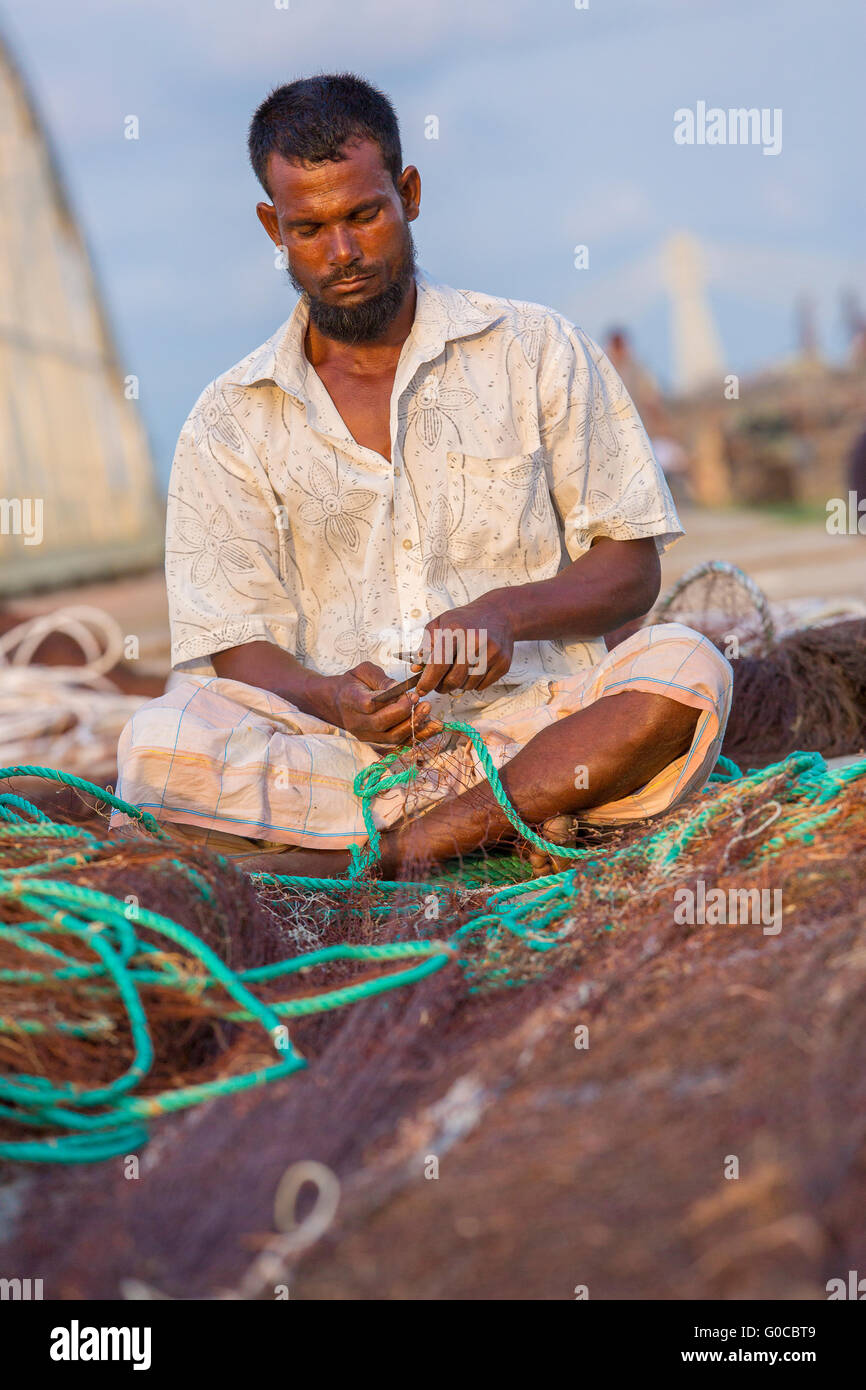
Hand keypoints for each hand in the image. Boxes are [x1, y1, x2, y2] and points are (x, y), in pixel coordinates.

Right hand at [325, 662, 440, 745]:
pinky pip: (398, 744)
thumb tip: (399, 689)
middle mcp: (356, 722)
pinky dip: (416, 736)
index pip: (369, 705)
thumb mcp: (364, 671)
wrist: (338, 702)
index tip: (409, 693)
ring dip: (413, 726)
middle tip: (423, 702)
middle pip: (381, 724)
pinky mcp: (375, 743)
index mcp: (350, 700)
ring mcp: (365, 735)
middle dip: (406, 714)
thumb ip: (381, 679)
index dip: (391, 701)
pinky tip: (431, 727)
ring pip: (392, 738)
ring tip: (427, 711)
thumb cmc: (354, 683)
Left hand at [414, 599, 513, 695]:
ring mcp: (491, 653)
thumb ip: (426, 645)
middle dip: (442, 687)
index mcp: (456, 631)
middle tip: (439, 683)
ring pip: (467, 685)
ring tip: (459, 670)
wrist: (499, 614)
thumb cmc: (466, 620)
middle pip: (453, 680)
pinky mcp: (503, 663)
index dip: (428, 681)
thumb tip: (417, 669)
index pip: (439, 664)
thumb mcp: (440, 623)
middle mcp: (475, 641)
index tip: (422, 689)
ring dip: (459, 684)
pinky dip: (474, 683)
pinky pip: (482, 686)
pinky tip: (473, 669)